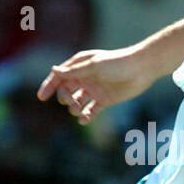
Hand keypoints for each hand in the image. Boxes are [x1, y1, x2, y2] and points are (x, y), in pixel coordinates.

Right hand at [37, 46, 152, 123]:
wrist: (142, 69)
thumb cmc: (117, 63)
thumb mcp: (94, 66)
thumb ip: (74, 71)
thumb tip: (54, 71)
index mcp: (80, 66)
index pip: (59, 77)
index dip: (49, 86)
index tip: (41, 97)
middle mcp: (85, 78)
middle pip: (66, 91)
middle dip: (65, 99)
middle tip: (72, 104)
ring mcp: (94, 90)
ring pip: (77, 102)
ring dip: (75, 108)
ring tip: (80, 112)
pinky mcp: (104, 100)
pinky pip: (91, 111)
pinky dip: (86, 116)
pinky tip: (85, 120)